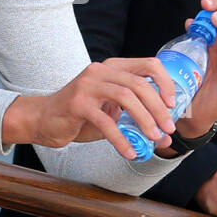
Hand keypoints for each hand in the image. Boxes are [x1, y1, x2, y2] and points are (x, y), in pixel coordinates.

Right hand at [2, 57, 180, 159]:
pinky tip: (129, 152)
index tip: (173, 104)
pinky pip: (105, 121)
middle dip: (158, 108)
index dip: (165, 83)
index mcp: (113, 68)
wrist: (43, 120)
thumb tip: (165, 138)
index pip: (149, 64)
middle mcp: (101, 71)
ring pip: (126, 97)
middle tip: (168, 129)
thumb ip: (136, 121)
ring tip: (153, 138)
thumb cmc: (81, 116)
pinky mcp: (77, 103)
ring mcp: (88, 85)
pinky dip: (120, 139)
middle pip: (139, 83)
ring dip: (144, 120)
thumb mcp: (112, 114)